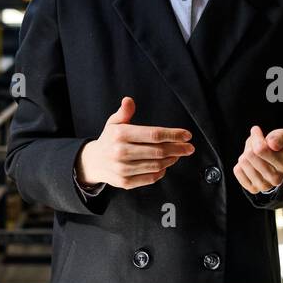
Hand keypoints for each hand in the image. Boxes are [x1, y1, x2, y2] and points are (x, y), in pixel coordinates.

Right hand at [76, 96, 193, 188]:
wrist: (93, 162)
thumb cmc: (109, 140)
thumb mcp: (114, 123)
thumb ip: (124, 112)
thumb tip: (128, 100)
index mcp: (120, 134)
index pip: (153, 134)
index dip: (173, 135)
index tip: (186, 135)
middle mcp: (120, 152)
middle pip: (158, 151)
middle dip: (178, 149)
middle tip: (189, 147)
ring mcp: (123, 168)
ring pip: (156, 165)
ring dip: (171, 160)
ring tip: (178, 154)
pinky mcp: (125, 182)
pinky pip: (150, 178)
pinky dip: (161, 172)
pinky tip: (165, 165)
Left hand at [234, 125, 282, 193]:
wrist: (277, 164)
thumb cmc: (279, 147)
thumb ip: (280, 137)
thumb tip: (271, 144)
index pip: (260, 149)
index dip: (256, 136)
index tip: (256, 131)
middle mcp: (276, 179)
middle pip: (250, 155)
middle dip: (251, 145)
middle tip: (256, 144)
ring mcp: (264, 186)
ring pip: (243, 162)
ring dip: (246, 154)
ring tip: (254, 155)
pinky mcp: (253, 189)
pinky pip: (237, 171)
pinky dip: (241, 164)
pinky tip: (250, 164)